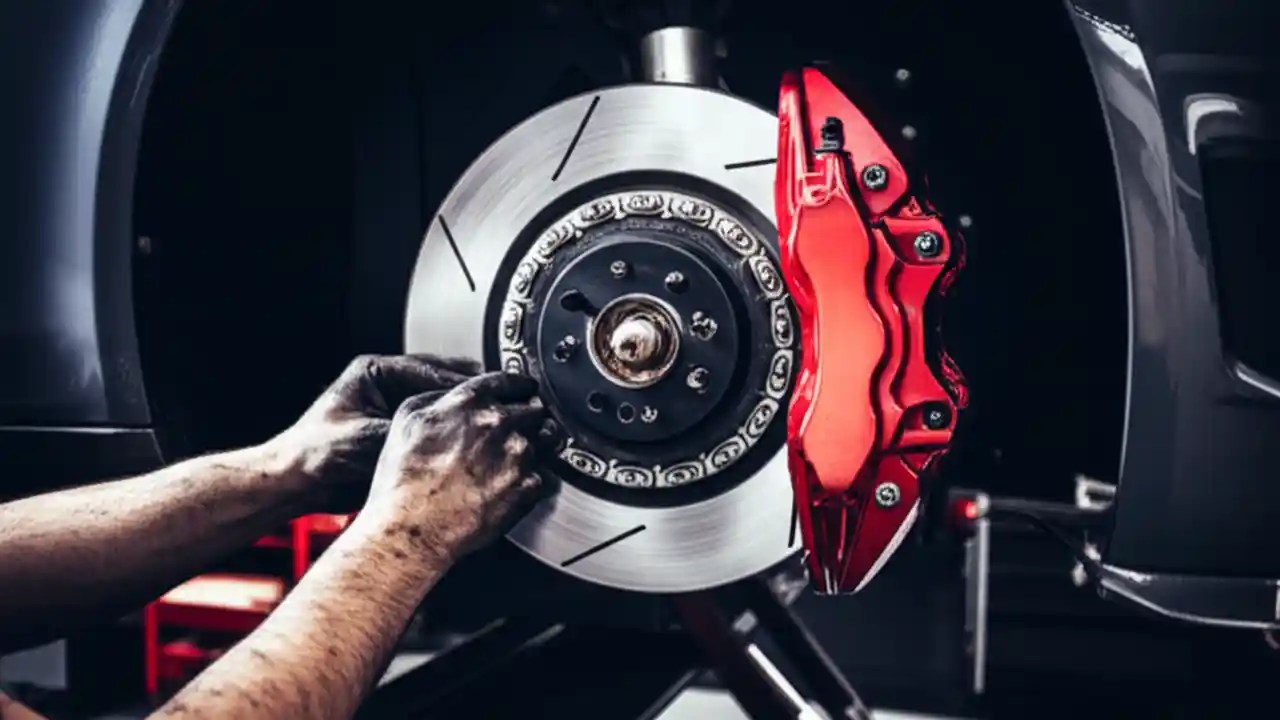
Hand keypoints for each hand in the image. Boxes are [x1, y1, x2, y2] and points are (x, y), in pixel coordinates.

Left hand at [267, 354, 479, 511]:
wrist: (296, 484)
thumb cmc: (315, 455)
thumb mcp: (367, 438)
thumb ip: (409, 430)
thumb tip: (450, 429)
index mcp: (379, 372)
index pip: (435, 371)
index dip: (466, 386)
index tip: (494, 395)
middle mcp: (390, 385)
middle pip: (446, 384)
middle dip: (473, 400)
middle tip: (503, 412)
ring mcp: (397, 407)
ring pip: (445, 406)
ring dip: (466, 418)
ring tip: (494, 429)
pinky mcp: (401, 431)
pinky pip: (437, 429)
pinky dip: (455, 436)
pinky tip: (474, 446)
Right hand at [366, 372, 559, 559]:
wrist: (413, 530)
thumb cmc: (403, 481)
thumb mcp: (408, 420)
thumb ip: (440, 397)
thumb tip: (459, 395)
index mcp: (470, 402)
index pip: (511, 381)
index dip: (519, 386)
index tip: (524, 391)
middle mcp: (498, 422)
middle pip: (535, 409)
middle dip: (529, 418)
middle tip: (514, 434)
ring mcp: (518, 454)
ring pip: (547, 439)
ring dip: (538, 446)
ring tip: (515, 462)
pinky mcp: (529, 486)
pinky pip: (545, 476)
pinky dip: (534, 480)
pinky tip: (511, 488)